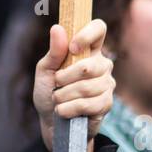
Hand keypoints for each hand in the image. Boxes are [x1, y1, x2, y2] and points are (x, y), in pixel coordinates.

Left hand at [32, 19, 114, 151]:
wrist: (52, 123)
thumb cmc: (49, 92)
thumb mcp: (45, 70)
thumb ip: (54, 51)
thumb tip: (58, 28)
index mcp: (88, 50)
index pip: (99, 29)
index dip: (88, 34)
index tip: (73, 47)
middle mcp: (102, 64)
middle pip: (89, 66)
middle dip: (65, 78)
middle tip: (56, 83)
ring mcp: (107, 84)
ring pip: (87, 87)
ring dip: (64, 95)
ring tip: (57, 99)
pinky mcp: (106, 104)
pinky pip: (88, 104)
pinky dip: (69, 108)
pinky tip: (63, 111)